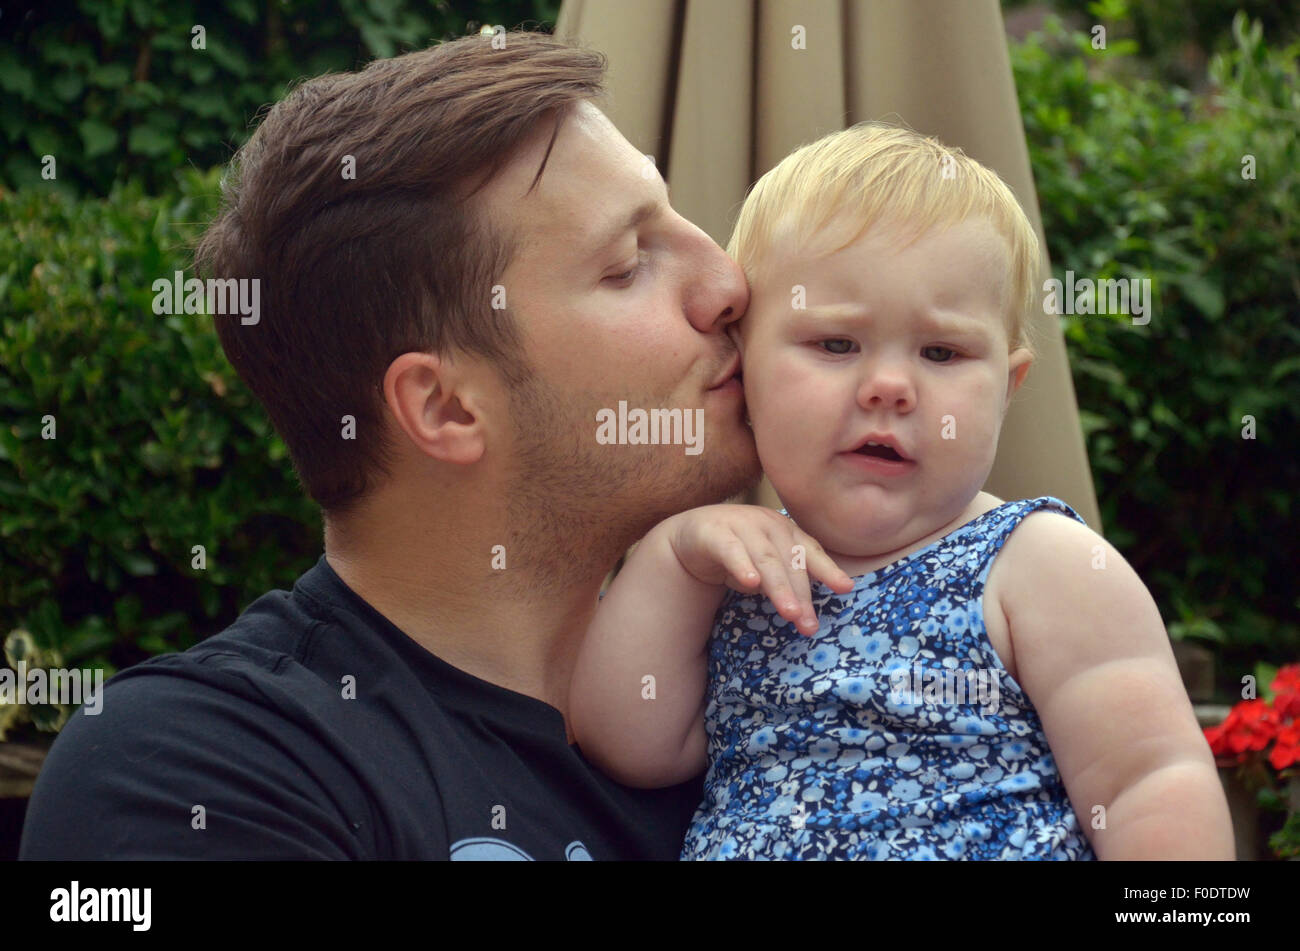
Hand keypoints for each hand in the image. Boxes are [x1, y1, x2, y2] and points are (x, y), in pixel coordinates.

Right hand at [666, 505, 854, 635]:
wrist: (695, 535)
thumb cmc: (741, 552)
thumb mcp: (769, 567)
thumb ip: (788, 582)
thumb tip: (807, 613)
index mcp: (787, 532)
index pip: (811, 553)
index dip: (829, 570)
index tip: (845, 589)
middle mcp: (769, 525)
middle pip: (789, 563)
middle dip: (801, 594)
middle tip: (807, 623)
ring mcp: (742, 525)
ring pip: (765, 559)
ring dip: (779, 587)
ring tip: (790, 613)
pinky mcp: (715, 533)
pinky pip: (731, 550)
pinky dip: (742, 566)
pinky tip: (751, 582)